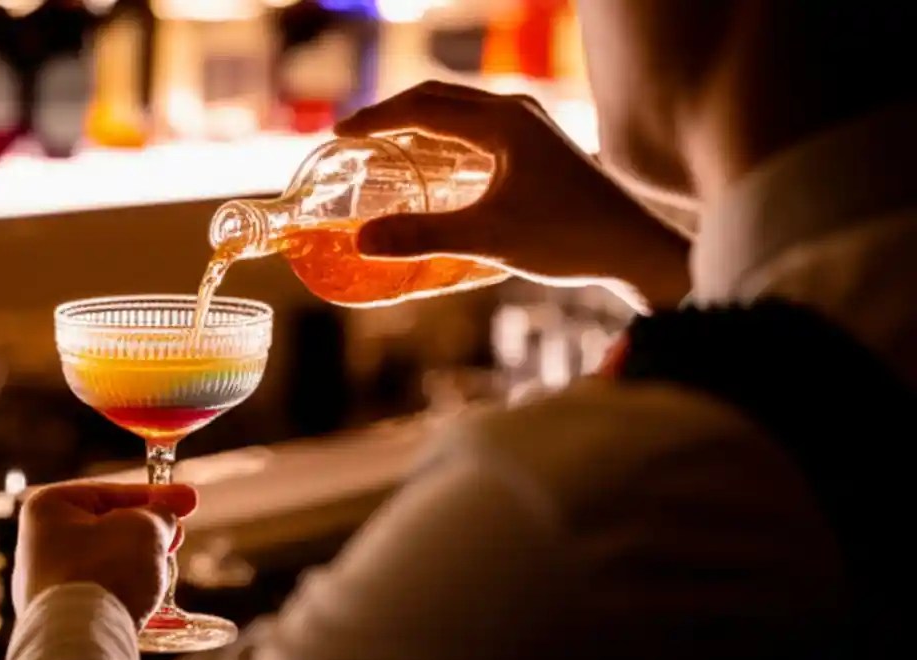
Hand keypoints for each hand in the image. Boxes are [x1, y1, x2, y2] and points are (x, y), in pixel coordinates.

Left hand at [15, 481, 198, 626]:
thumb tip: (164, 518)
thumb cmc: (106, 570)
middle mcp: (37, 545)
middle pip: (106, 528)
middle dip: (147, 531)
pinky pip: (100, 592)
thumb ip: (159, 514)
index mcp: (47, 508)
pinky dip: (125, 589)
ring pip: (106, 561)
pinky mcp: (59, 617)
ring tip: (163, 569)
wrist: (83, 640)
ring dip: (138, 562)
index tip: (188, 499)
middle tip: (177, 534)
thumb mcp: (144, 527)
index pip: (110, 493)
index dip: (155, 495)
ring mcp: (45, 584)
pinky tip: (145, 596)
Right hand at [336, 81, 691, 308]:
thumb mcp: (488, 239)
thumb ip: (423, 236)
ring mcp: (534, 128)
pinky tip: (440, 164)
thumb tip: (361, 240)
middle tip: (355, 136)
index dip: (376, 120)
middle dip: (393, 113)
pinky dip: (448, 135)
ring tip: (388, 144)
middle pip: (440, 98)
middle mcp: (518, 112)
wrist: (634, 248)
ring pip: (463, 110)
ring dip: (421, 121)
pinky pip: (482, 126)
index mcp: (502, 121)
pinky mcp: (543, 148)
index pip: (423, 107)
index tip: (339, 135)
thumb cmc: (568, 238)